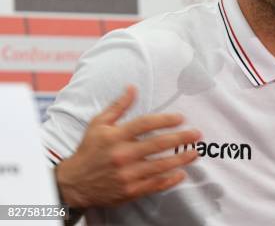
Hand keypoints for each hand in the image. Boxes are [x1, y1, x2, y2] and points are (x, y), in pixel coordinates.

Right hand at [55, 86, 201, 207]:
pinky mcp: (130, 191)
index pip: (145, 124)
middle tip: (196, 134)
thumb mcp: (98, 124)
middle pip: (157, 144)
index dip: (164, 120)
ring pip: (160, 165)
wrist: (74, 183)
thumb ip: (118, 106)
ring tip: (195, 152)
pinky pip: (154, 185)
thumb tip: (132, 88)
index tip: (180, 118)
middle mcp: (122, 155)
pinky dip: (169, 180)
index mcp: (115, 137)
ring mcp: (127, 175)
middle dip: (180, 138)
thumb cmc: (89, 150)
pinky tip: (181, 173)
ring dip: (180, 159)